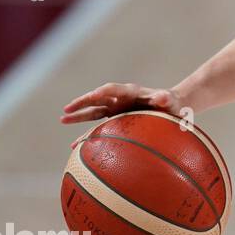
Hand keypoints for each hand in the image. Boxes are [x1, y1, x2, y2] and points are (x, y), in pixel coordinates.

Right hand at [60, 82, 185, 126]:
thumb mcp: (170, 101)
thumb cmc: (172, 103)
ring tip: (62, 120)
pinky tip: (75, 146)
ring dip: (79, 116)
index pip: (113, 89)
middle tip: (67, 109)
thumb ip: (165, 98)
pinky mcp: (117, 121)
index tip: (93, 95)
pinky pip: (98, 128)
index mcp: (131, 92)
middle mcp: (120, 100)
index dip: (103, 92)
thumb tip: (162, 97)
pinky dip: (87, 135)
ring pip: (94, 112)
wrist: (172, 108)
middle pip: (97, 99)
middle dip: (82, 103)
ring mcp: (117, 111)